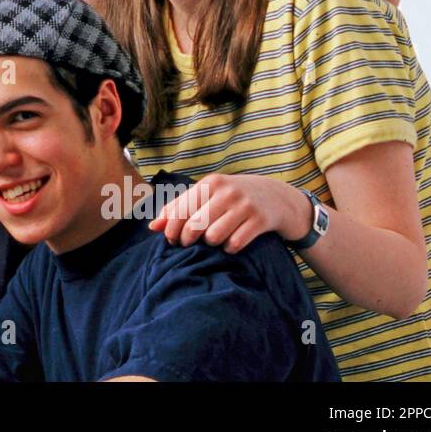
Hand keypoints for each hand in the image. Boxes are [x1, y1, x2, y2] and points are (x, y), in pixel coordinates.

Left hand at [148, 173, 305, 253]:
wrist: (278, 197)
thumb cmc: (233, 198)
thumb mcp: (208, 196)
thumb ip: (179, 208)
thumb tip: (152, 228)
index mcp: (210, 183)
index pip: (181, 210)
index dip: (171, 229)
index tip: (171, 240)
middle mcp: (226, 192)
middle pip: (195, 225)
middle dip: (188, 239)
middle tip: (189, 243)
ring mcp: (245, 205)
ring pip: (214, 236)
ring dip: (211, 243)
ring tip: (214, 239)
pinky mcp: (260, 220)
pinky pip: (235, 243)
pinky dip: (230, 248)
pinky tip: (231, 243)